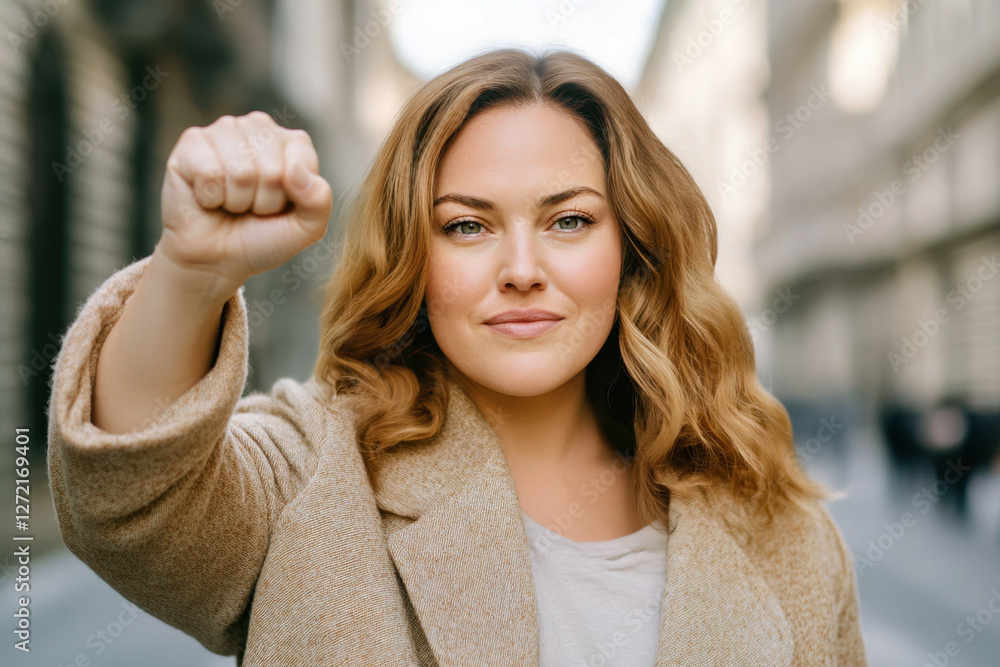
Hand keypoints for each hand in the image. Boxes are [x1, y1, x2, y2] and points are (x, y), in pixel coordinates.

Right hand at [157, 110, 332, 297]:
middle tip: (251, 208)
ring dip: (236, 201)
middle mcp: (258, 127)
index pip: (302, 161)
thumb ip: (318, 201)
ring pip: (241, 172)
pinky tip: (207, 197)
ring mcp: (224, 131)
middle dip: (263, 202)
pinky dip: (210, 198)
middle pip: (272, 170)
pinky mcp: (192, 143)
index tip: (279, 206)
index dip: (290, 196)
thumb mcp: (305, 228)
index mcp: (292, 142)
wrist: (217, 259)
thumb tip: (295, 171)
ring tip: (230, 203)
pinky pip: (209, 173)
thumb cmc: (262, 238)